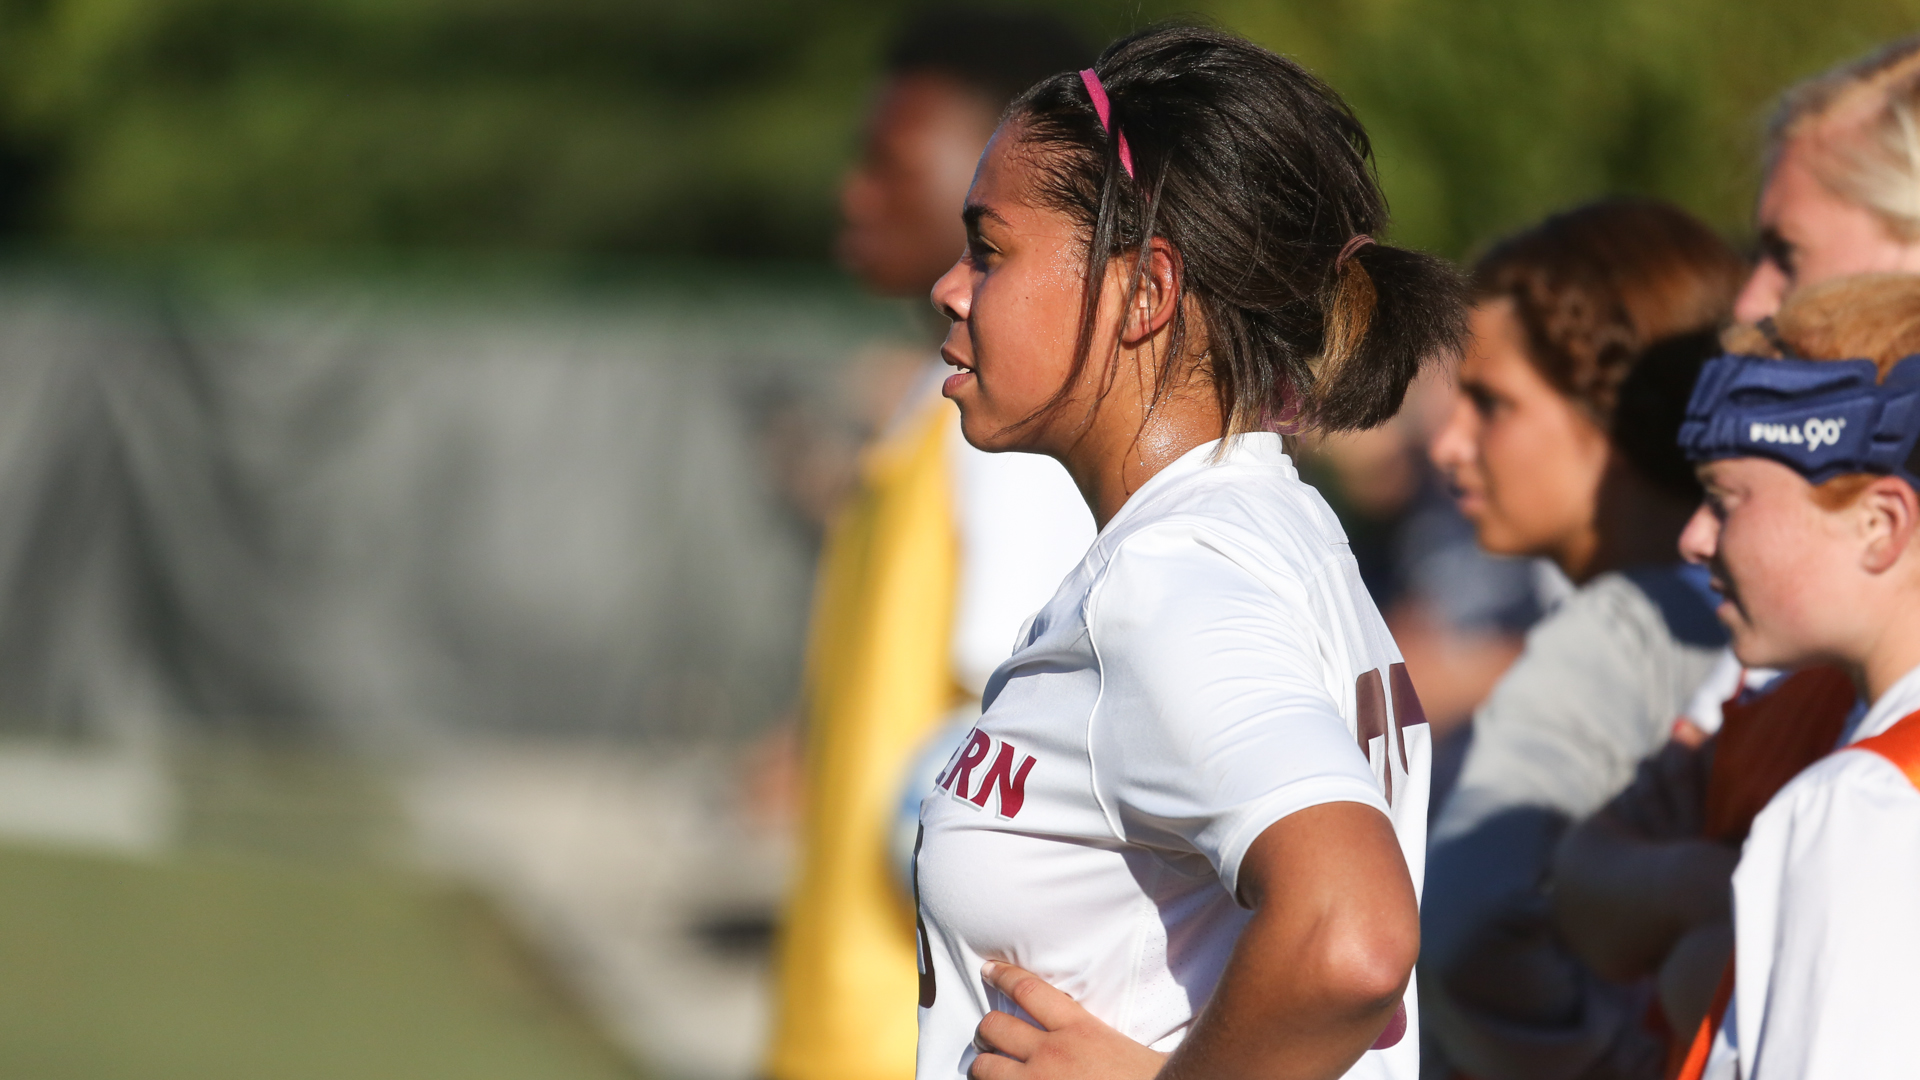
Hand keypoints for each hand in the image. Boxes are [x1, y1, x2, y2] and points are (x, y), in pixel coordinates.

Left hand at [968, 961, 1167, 1079]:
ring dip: (984, 1068)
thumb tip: (1106, 1028)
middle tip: (989, 1038)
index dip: (1004, 975)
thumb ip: (1104, 1033)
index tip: (989, 968)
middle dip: (987, 1032)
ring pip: (984, 1067)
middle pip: (994, 1025)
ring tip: (989, 1070)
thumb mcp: (1131, 1047)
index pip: (1029, 990)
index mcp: (1079, 1030)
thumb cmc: (1152, 1078)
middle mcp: (1051, 1053)